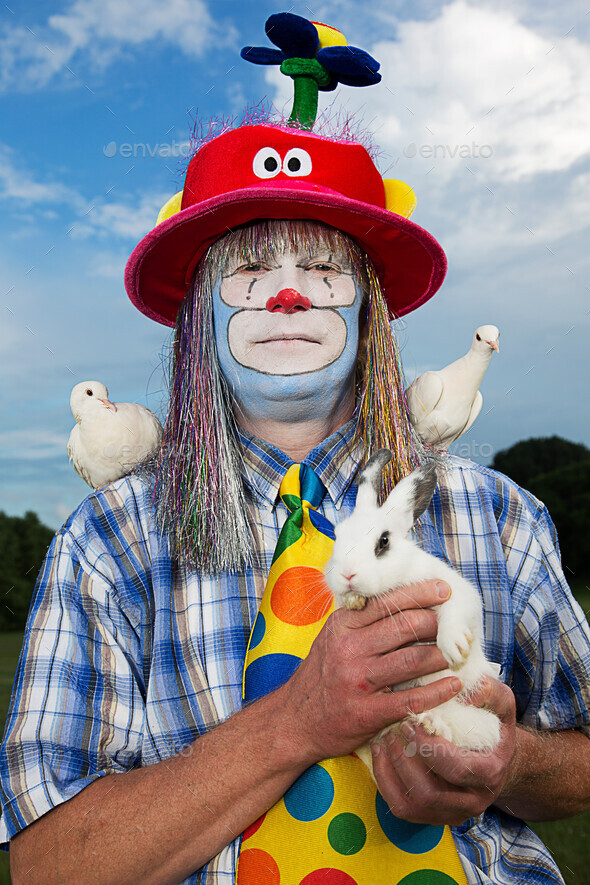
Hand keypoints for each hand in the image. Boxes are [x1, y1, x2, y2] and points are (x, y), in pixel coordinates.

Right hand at [277, 580, 462, 765]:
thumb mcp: (332, 637)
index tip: (444, 590)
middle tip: (456, 624)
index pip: (387, 602)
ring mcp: (358, 681)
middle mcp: (350, 649)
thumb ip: (360, 619)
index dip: (419, 593)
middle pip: (404, 627)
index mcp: (343, 626)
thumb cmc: (321, 675)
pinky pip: (410, 700)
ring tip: (457, 653)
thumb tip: (399, 599)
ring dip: (440, 655)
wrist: (294, 720)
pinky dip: (437, 692)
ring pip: (411, 660)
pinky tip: (454, 686)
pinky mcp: (367, 713)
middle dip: (436, 622)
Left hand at [370, 676, 516, 825]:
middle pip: (429, 793)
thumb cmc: (494, 725)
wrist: (495, 757)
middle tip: (393, 729)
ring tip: (384, 741)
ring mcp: (453, 813)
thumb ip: (489, 691)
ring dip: (391, 772)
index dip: (428, 747)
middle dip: (404, 760)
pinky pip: (402, 809)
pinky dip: (385, 783)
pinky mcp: (434, 816)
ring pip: (411, 806)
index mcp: (490, 773)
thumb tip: (463, 689)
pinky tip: (381, 756)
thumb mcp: (500, 703)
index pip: (455, 769)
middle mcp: (473, 801)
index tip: (412, 722)